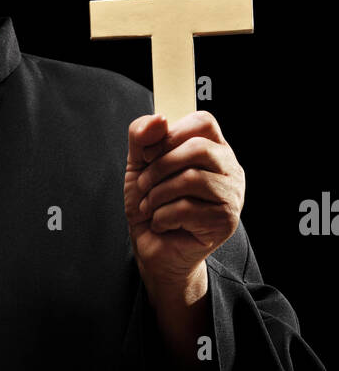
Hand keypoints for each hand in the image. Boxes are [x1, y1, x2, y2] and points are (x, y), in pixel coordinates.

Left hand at [125, 109, 244, 296]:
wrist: (154, 251)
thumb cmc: (152, 206)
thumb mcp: (139, 166)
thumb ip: (142, 137)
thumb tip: (159, 119)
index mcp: (214, 150)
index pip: (203, 122)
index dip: (170, 134)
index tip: (148, 155)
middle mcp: (230, 170)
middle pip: (198, 148)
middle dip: (160, 167)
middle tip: (143, 186)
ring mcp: (232, 196)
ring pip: (192, 179)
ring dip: (157, 194)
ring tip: (149, 207)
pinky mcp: (225, 222)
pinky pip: (187, 209)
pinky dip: (162, 217)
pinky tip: (161, 224)